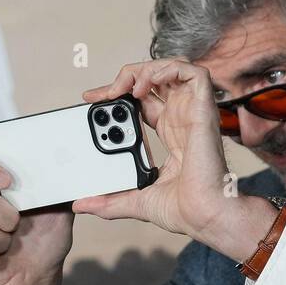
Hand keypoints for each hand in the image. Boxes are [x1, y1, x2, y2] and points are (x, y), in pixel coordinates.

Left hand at [73, 59, 236, 244]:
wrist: (204, 216)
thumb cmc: (185, 210)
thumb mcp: (135, 201)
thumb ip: (108, 201)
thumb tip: (81, 205)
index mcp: (170, 133)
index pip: (142, 101)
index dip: (118, 94)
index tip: (92, 100)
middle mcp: (181, 118)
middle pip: (154, 80)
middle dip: (125, 78)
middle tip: (102, 95)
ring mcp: (193, 112)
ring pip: (172, 69)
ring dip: (145, 70)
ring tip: (126, 89)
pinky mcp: (203, 109)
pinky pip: (193, 72)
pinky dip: (168, 69)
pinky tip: (147, 86)